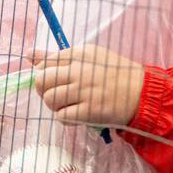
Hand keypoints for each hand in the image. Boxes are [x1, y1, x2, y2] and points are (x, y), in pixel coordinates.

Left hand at [26, 44, 145, 128]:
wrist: (143, 94)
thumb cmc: (116, 75)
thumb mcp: (90, 58)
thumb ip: (58, 57)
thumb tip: (28, 54)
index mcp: (80, 53)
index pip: (46, 62)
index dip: (47, 74)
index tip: (58, 81)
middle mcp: (80, 69)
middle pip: (41, 80)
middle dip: (44, 90)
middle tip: (59, 95)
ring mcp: (84, 90)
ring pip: (49, 99)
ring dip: (55, 106)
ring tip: (69, 106)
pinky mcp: (89, 110)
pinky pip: (61, 116)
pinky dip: (65, 118)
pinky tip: (77, 115)